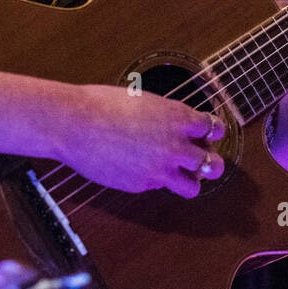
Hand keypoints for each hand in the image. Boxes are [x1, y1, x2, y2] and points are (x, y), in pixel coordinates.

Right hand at [50, 86, 224, 198]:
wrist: (75, 123)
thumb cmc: (103, 104)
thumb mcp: (145, 101)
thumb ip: (165, 117)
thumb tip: (175, 126)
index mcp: (178, 117)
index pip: (212, 129)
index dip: (211, 132)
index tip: (208, 134)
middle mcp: (175, 145)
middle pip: (212, 164)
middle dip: (211, 163)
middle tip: (205, 162)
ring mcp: (159, 169)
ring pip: (193, 187)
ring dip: (190, 180)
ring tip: (182, 176)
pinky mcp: (141, 184)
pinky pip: (158, 187)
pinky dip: (154, 180)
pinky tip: (139, 169)